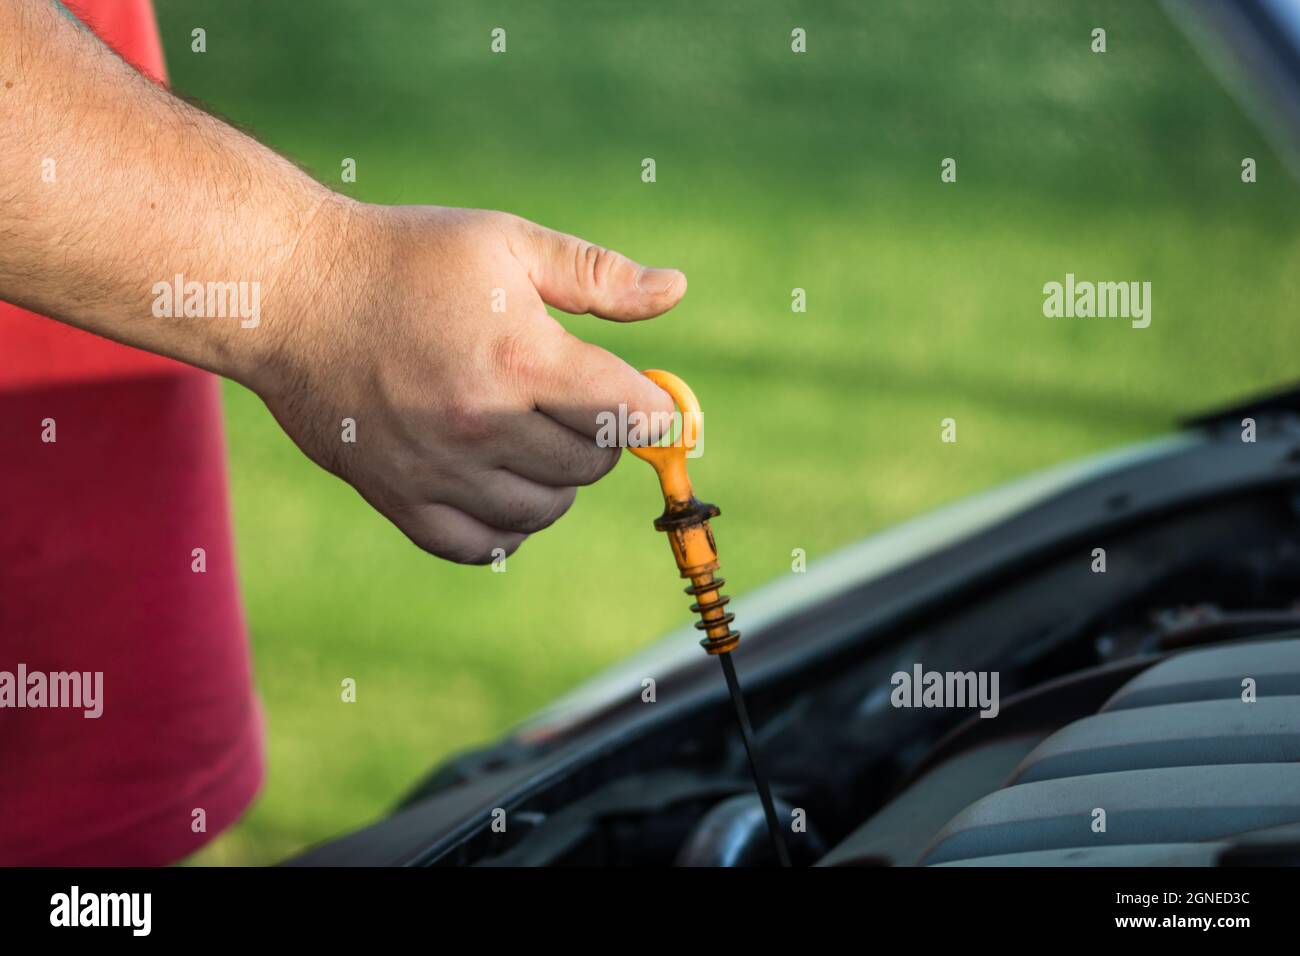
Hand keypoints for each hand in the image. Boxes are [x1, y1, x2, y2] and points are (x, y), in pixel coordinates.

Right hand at [256, 201, 682, 563]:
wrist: (292, 295)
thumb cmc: (406, 259)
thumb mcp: (506, 243)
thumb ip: (597, 275)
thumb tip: (677, 290)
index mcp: (522, 360)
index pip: (632, 416)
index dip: (652, 408)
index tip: (639, 397)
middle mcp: (484, 426)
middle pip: (593, 464)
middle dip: (599, 434)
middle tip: (570, 400)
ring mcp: (441, 472)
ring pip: (546, 509)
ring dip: (557, 478)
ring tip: (530, 435)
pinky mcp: (401, 501)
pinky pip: (484, 546)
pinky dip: (508, 525)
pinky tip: (500, 483)